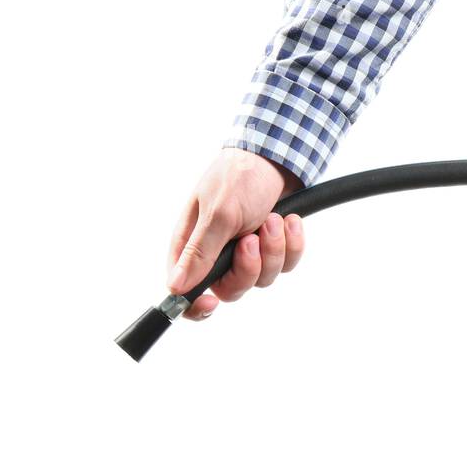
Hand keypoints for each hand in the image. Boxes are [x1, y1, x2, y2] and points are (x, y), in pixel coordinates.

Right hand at [167, 148, 305, 320]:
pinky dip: (292, 244)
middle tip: (252, 239)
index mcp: (192, 246)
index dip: (195, 306)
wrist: (275, 158)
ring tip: (273, 219)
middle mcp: (216, 254)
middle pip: (232, 290)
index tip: (211, 304)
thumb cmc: (237, 178)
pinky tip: (288, 221)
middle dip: (249, 268)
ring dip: (273, 249)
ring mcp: (246, 253)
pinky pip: (287, 264)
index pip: (184, 290)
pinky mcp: (272, 248)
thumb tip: (174, 287)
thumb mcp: (218, 213)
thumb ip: (200, 252)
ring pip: (263, 278)